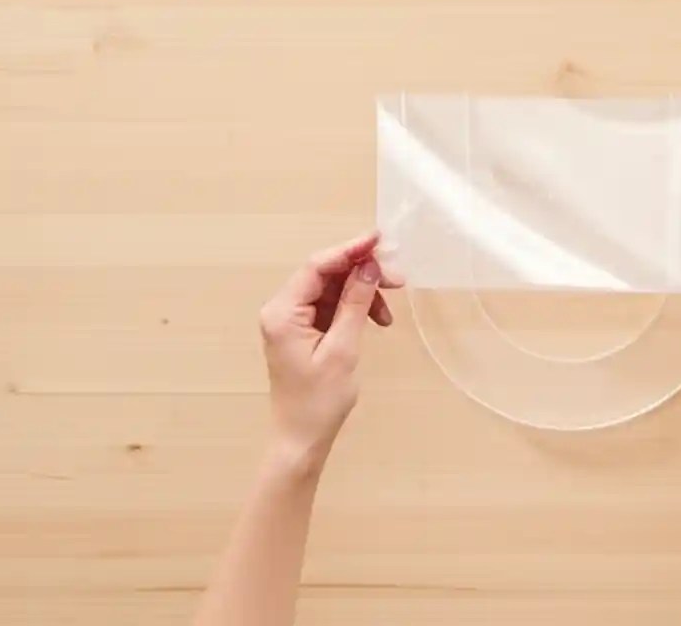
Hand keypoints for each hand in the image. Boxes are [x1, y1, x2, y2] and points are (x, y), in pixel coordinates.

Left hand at [257, 232, 403, 472]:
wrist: (301, 439)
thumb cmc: (319, 402)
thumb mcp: (342, 350)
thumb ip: (355, 304)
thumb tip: (369, 268)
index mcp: (283, 312)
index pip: (317, 267)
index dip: (349, 250)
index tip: (380, 240)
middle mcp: (282, 310)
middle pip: (325, 274)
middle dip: (362, 272)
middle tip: (398, 279)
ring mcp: (292, 320)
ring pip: (332, 289)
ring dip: (363, 292)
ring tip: (389, 311)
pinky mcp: (303, 330)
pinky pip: (331, 306)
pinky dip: (355, 308)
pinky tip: (376, 320)